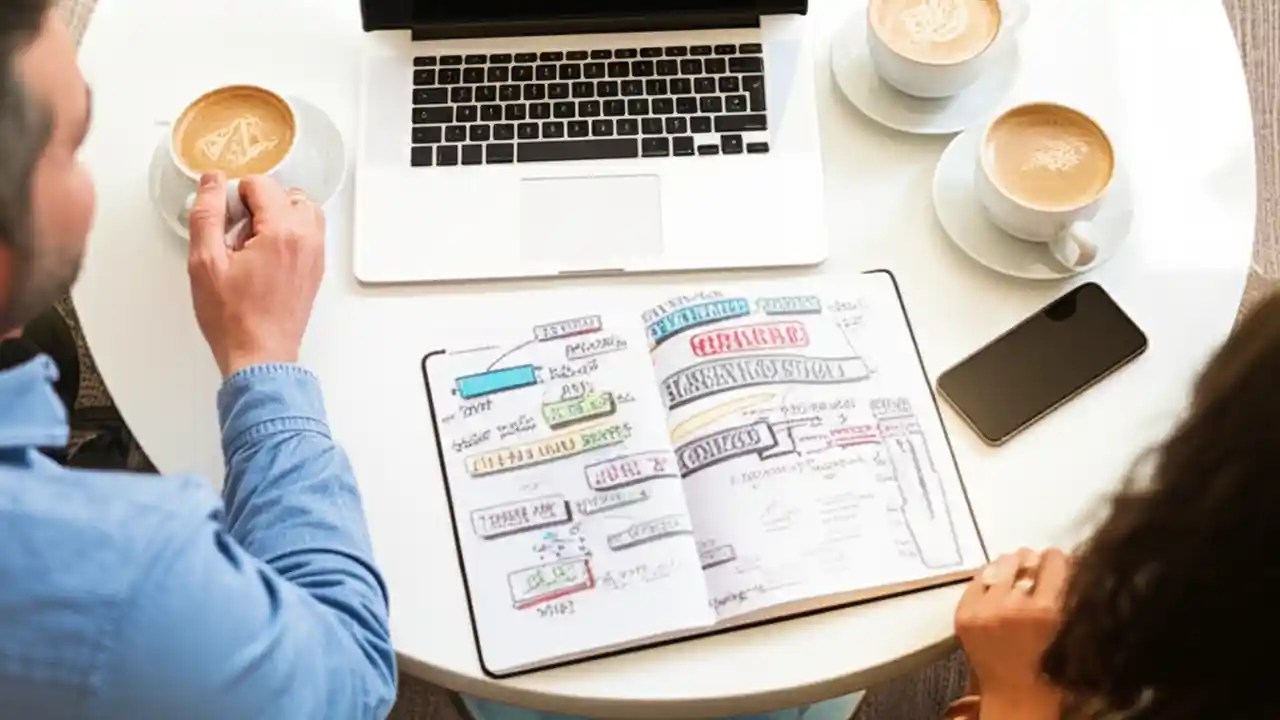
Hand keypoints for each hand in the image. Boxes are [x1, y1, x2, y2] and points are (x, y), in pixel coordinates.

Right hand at [187, 173, 325, 377]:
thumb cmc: (234, 318)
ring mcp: (316, 255)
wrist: (260, 356)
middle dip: (260, 205)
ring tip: (251, 244)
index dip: (235, 197)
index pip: (262, 185)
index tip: (225, 221)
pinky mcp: (315, 269)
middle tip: (236, 233)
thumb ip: (208, 214)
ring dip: (277, 217)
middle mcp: (307, 239)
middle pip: (287, 194)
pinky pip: (307, 234)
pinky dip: (288, 234)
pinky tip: (263, 258)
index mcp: (283, 231)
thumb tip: (213, 181)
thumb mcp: (205, 261)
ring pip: (302, 212)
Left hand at [954, 548, 1068, 718]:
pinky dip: (988, 582)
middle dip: (1032, 564)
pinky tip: (997, 593)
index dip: (1057, 562)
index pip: (1053, 560)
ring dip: (1010, 570)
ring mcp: (983, 609)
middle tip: (1034, 574)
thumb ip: (1070, 593)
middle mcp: (1013, 605)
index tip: (1056, 567)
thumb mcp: (1071, 628)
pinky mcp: (963, 613)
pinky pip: (977, 579)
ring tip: (1014, 582)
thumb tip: (1066, 558)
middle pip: (1024, 557)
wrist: (1016, 697)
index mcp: (1047, 610)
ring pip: (999, 564)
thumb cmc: (1052, 667)